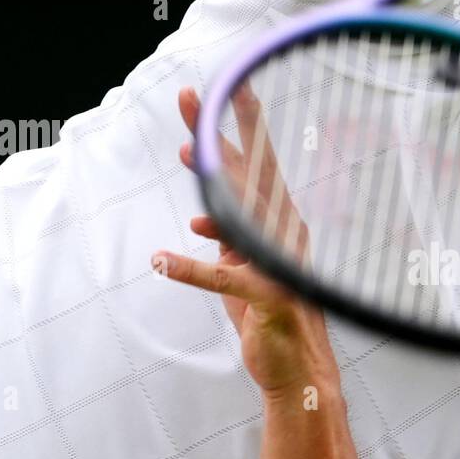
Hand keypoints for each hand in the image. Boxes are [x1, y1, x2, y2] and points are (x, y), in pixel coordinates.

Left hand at [153, 85, 339, 398]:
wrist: (298, 369)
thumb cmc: (269, 316)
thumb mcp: (245, 267)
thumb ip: (228, 237)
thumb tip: (204, 211)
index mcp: (279, 224)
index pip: (258, 166)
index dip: (240, 126)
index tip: (222, 89)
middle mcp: (283, 235)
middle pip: (248, 174)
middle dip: (218, 134)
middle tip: (190, 98)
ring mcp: (278, 265)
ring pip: (240, 214)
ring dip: (210, 184)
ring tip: (182, 154)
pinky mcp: (266, 298)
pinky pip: (224, 278)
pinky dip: (190, 269)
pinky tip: (161, 259)